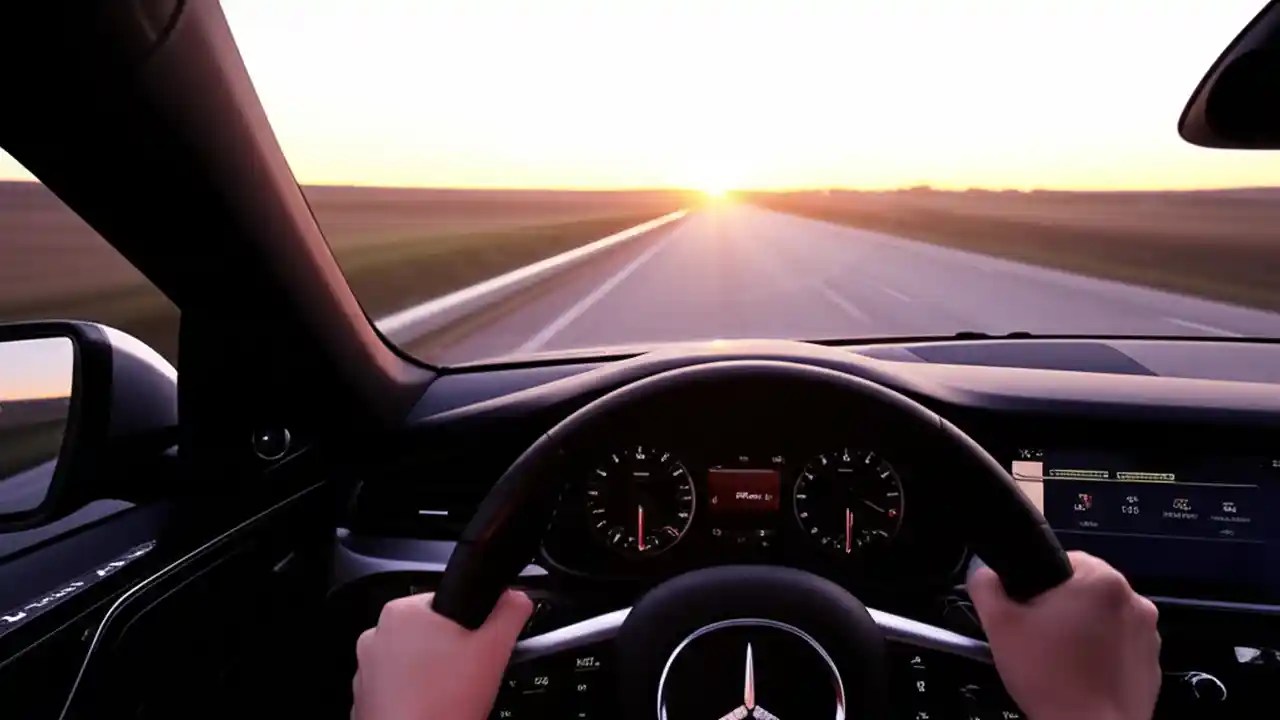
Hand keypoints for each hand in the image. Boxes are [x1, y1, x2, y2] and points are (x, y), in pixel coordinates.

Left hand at [353, 590, 532, 719]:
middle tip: (465, 676)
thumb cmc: (442, 704)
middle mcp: (377, 635)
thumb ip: (509, 613)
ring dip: (431, 675)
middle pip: (430, 634)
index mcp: (403, 612)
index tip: (474, 650)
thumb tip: (516, 598)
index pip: (447, 604)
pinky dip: (414, 696)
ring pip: (413, 662)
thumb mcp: (493, 650)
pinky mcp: (365, 696)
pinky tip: (430, 708)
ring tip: (448, 696)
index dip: (469, 627)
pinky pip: (397, 688)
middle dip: (449, 652)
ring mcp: (366, 668)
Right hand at [968, 552, 1160, 719]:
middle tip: (1037, 636)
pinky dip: (1102, 654)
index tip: (1026, 609)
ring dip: (1083, 629)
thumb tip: (984, 572)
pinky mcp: (1153, 664)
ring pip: (1103, 618)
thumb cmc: (1048, 676)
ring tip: (1058, 659)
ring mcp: (1149, 634)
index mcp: (1101, 579)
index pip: (1064, 559)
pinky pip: (1121, 646)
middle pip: (1085, 590)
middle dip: (1061, 607)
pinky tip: (1080, 675)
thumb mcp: (1000, 626)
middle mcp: (1134, 600)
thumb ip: (985, 586)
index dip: (1037, 582)